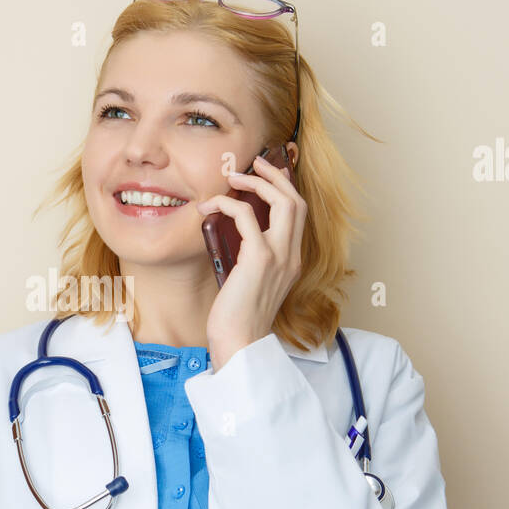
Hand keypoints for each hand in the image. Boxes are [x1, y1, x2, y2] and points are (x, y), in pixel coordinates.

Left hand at [196, 154, 306, 369]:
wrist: (239, 346)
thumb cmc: (238, 320)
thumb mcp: (249, 284)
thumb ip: (249, 261)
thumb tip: (230, 237)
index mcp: (291, 262)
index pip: (299, 216)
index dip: (285, 189)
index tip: (267, 175)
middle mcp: (291, 257)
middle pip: (297, 201)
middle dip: (276, 176)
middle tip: (255, 162)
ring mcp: (279, 257)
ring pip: (283, 202)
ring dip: (257, 183)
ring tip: (233, 176)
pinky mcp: (259, 259)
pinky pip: (245, 216)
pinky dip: (228, 205)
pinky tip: (210, 207)